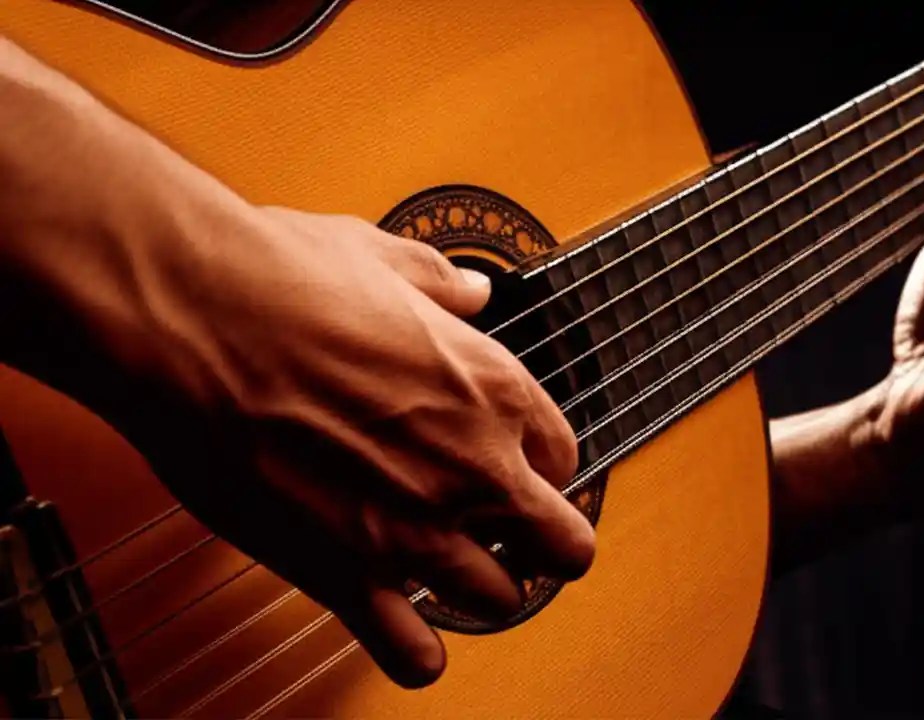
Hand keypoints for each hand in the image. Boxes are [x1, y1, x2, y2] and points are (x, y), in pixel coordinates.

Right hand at [130, 207, 594, 687]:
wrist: (191, 317)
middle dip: (544, 541)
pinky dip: (416, 651)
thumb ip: (442, 284)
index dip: (538, 463)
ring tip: (449, 569)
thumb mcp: (385, 257)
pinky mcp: (347, 574)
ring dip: (482, 588)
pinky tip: (403, 627)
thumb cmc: (280, 279)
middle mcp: (473, 467)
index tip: (513, 464)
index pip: (562, 456)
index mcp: (494, 390)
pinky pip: (414, 654)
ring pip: (501, 599)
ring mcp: (414, 529)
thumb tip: (468, 290)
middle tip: (510, 534)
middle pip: (562, 544)